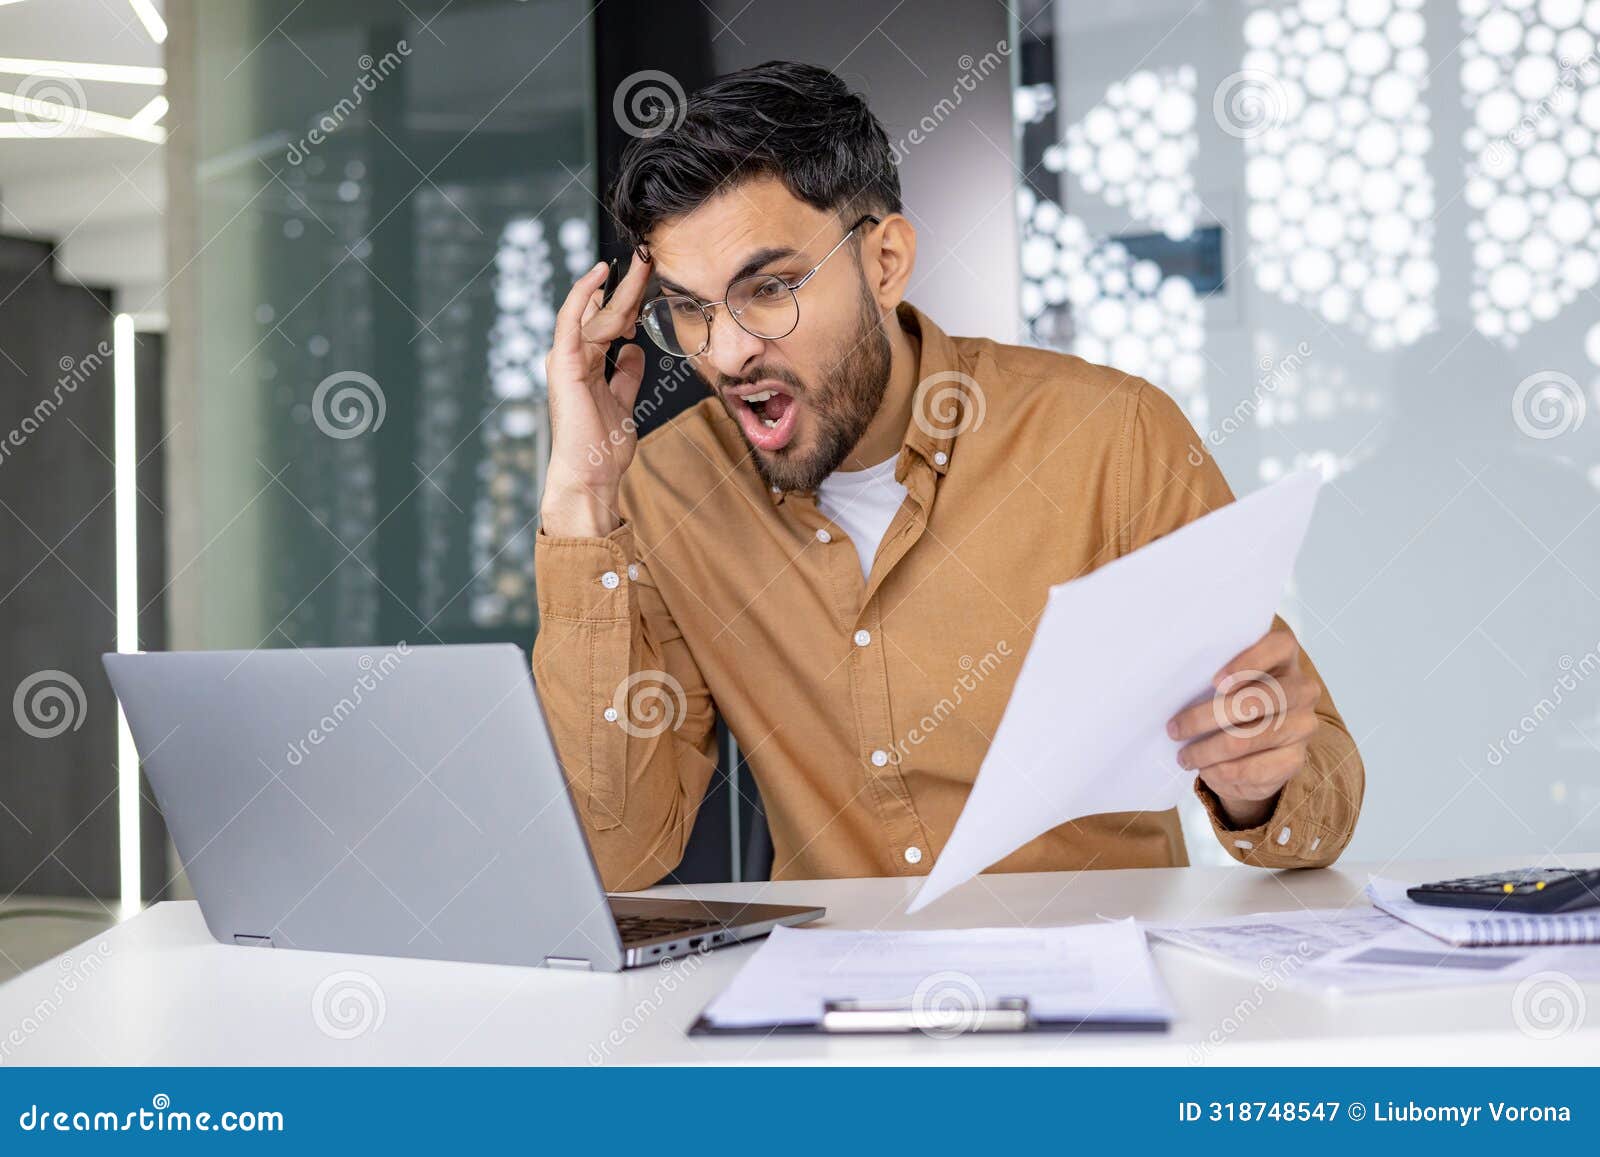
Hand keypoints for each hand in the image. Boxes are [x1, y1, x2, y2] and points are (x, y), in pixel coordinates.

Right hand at [541, 253, 653, 537]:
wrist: (591, 475)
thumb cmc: (603, 448)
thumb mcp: (625, 402)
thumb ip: (627, 375)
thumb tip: (634, 351)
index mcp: (586, 365)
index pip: (608, 323)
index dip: (627, 300)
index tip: (647, 280)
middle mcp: (573, 357)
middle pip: (603, 313)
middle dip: (627, 286)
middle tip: (646, 259)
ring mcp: (566, 359)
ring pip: (595, 313)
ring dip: (618, 288)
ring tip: (639, 264)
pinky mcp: (563, 363)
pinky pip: (572, 320)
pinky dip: (583, 294)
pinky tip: (600, 274)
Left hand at [1165, 626, 1320, 828]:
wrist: (1254, 749)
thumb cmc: (1230, 702)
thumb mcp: (1224, 684)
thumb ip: (1212, 677)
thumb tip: (1174, 689)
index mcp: (1284, 657)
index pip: (1279, 646)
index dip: (1249, 661)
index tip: (1214, 682)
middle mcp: (1302, 688)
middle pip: (1259, 699)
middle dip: (1208, 716)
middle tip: (1174, 729)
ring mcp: (1303, 724)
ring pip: (1251, 738)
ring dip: (1208, 750)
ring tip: (1184, 756)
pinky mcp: (1296, 759)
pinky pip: (1256, 768)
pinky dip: (1224, 771)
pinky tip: (1206, 770)